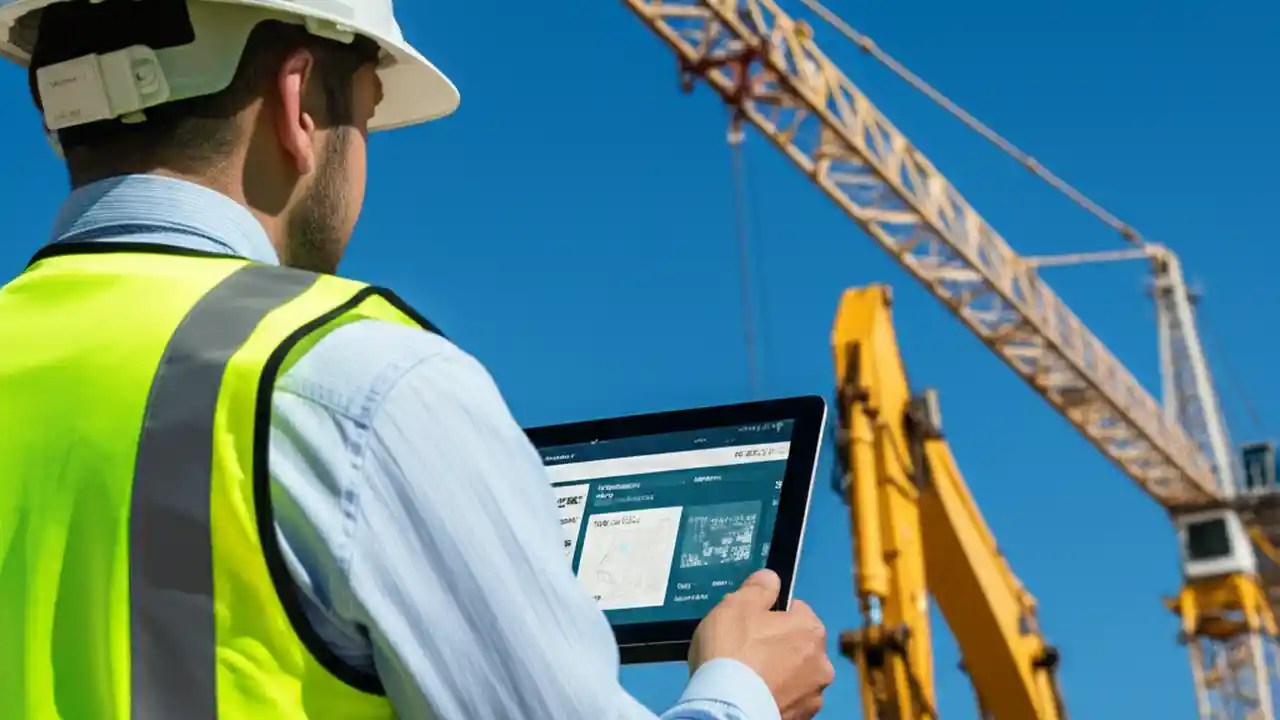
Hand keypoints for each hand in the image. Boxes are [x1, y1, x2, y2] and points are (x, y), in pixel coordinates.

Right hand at [689, 569, 833, 719]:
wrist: (728, 709)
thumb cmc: (733, 650)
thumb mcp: (737, 604)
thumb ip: (759, 588)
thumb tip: (772, 578)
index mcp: (812, 628)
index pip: (795, 610)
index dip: (769, 615)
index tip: (748, 626)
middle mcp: (823, 663)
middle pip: (797, 646)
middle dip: (776, 648)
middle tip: (744, 654)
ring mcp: (814, 696)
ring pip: (794, 677)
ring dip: (778, 676)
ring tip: (746, 680)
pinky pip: (787, 701)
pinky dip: (774, 698)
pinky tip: (751, 698)